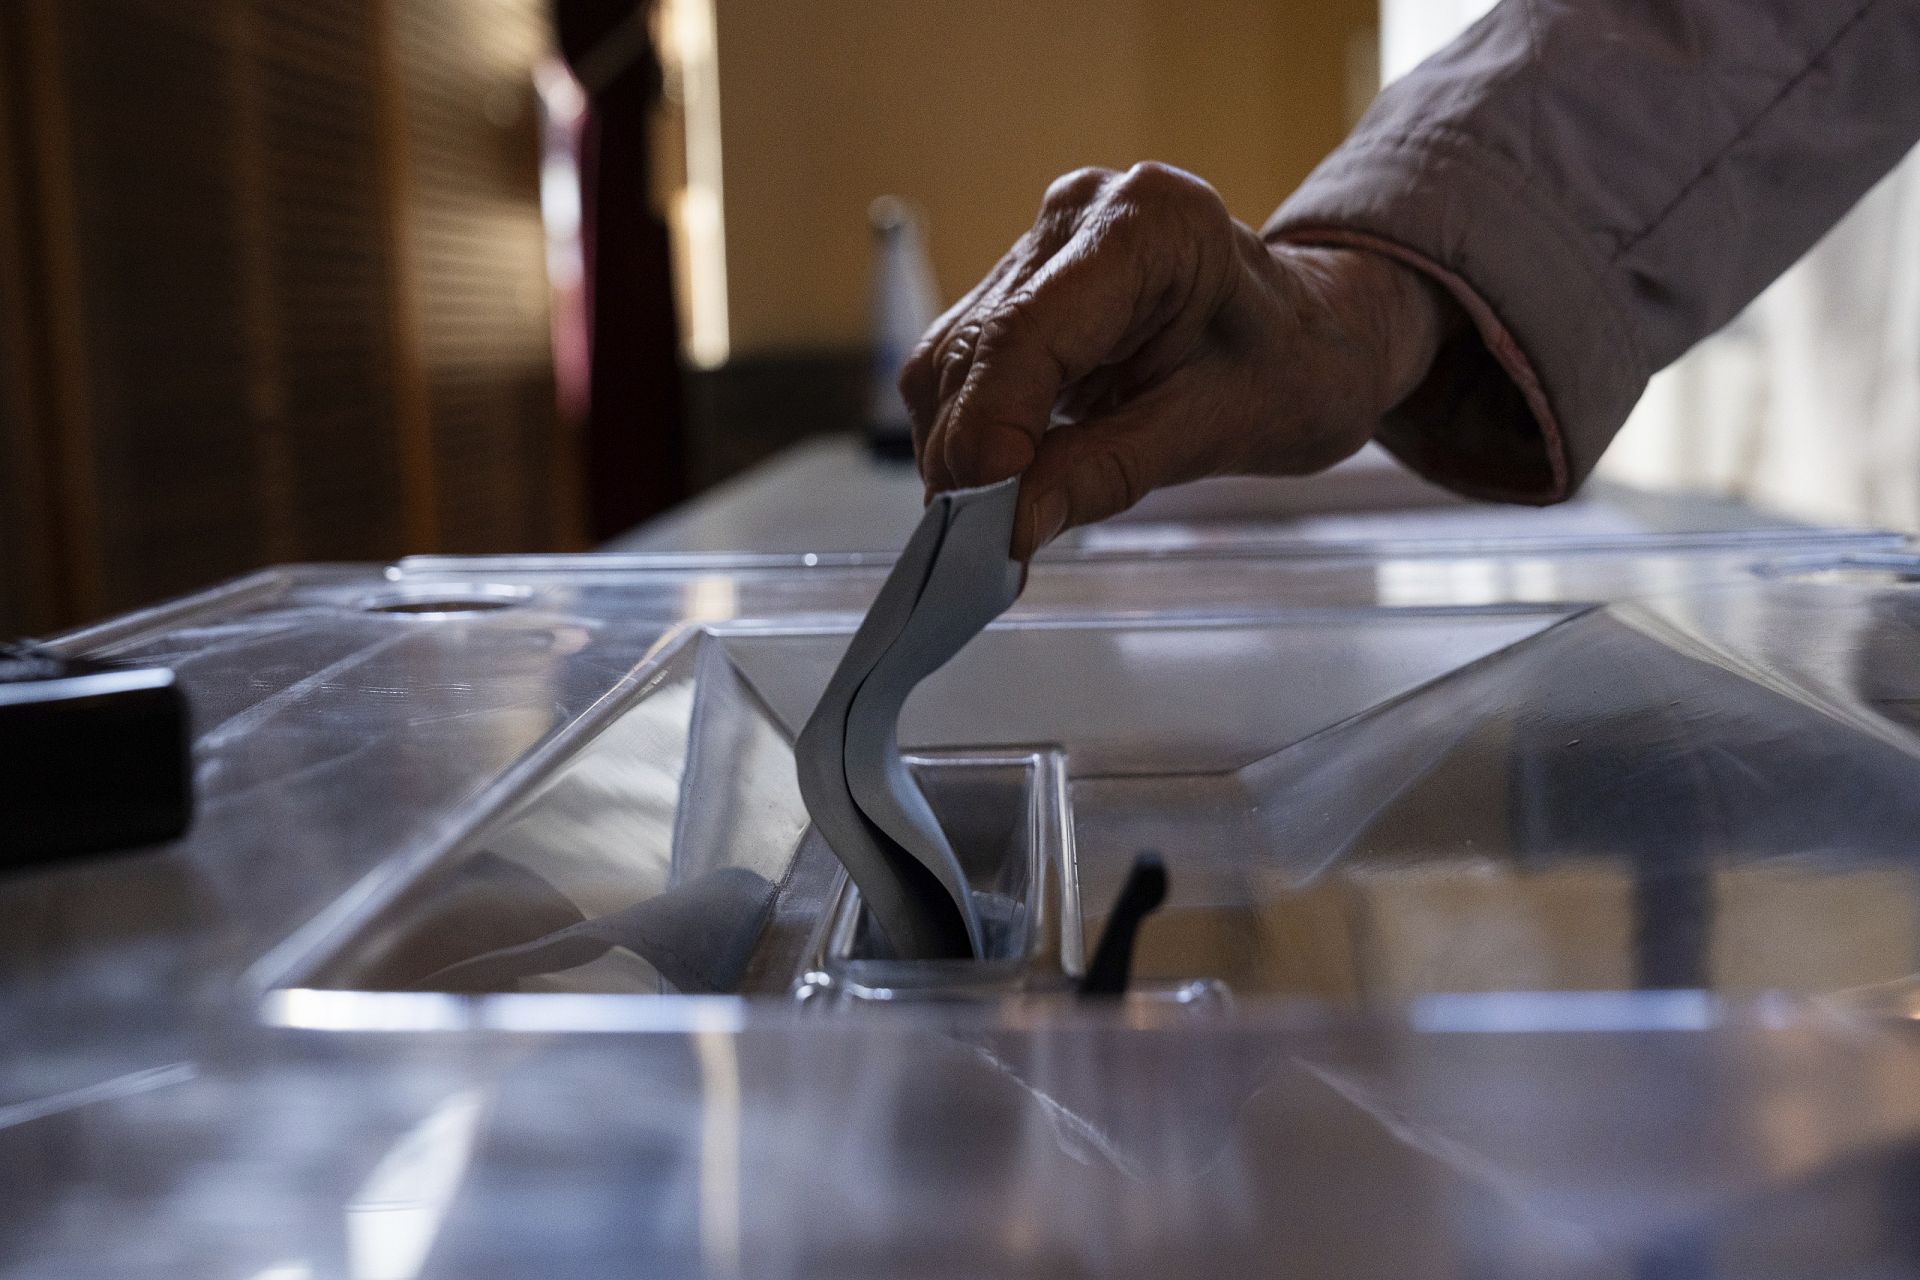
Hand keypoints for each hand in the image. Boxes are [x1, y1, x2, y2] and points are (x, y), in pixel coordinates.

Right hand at [901, 163, 1458, 557]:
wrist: (1317, 333)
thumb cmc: (1295, 368)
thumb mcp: (1216, 431)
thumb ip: (1105, 473)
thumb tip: (1008, 527)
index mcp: (1148, 225)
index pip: (1026, 332)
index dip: (989, 428)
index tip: (983, 518)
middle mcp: (1079, 213)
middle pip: (973, 348)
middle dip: (967, 455)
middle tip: (982, 548)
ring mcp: (1041, 244)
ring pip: (948, 361)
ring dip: (959, 450)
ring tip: (997, 522)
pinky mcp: (1017, 283)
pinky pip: (961, 366)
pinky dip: (971, 432)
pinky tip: (1007, 477)